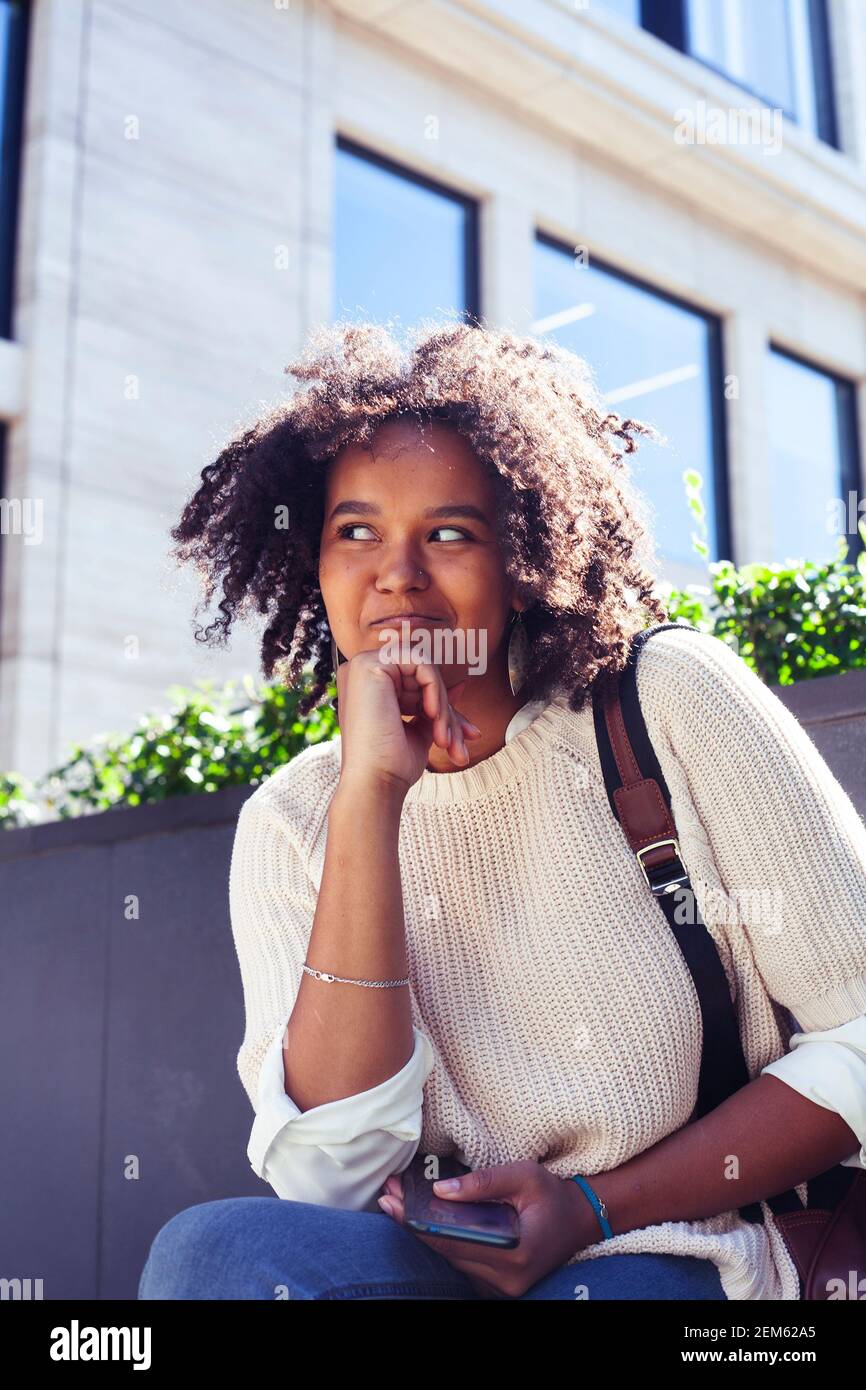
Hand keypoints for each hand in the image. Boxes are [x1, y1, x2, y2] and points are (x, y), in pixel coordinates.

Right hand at [335, 648, 480, 792]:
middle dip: (446, 711)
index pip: (416, 687)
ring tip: (445, 739)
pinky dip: (435, 691)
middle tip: (461, 744)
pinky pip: (421, 665)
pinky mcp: (371, 664)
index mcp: (367, 687)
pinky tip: (433, 717)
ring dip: (442, 706)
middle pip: (422, 678)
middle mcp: (361, 672)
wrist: (374, 783)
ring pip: (424, 670)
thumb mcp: (421, 730)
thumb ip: (435, 706)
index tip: (468, 736)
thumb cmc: (392, 765)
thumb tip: (461, 686)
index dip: (443, 709)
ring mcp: (363, 665)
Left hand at [377, 1159, 599, 1298]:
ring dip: (424, 1233)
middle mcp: (505, 1280)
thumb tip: (442, 1190)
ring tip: (398, 1204)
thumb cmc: (552, 1196)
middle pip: (446, 1253)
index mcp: (514, 1254)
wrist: (578, 1222)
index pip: (454, 1241)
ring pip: (450, 1260)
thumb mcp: (524, 1176)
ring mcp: (500, 1288)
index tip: (394, 1201)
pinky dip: (441, 1242)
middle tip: (387, 1196)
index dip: (420, 1222)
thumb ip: (483, 1182)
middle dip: (414, 1224)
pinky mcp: (495, 1286)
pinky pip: (461, 1263)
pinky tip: (423, 1220)